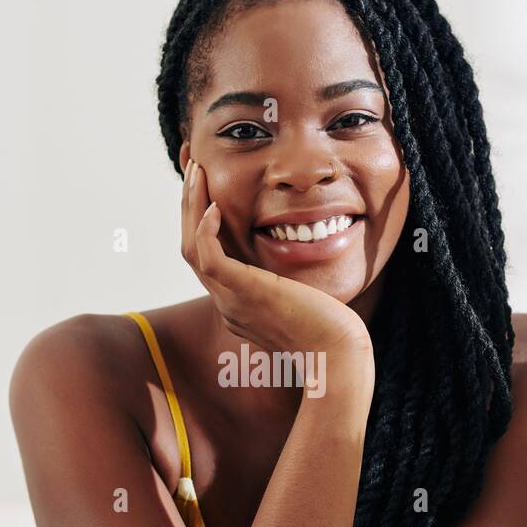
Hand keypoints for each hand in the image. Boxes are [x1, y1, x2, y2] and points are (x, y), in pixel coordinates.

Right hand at [180, 160, 373, 361]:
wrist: (337, 357)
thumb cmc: (332, 332)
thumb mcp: (303, 300)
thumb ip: (290, 282)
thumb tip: (297, 257)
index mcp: (236, 304)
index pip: (206, 258)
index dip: (200, 221)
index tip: (208, 189)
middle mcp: (226, 303)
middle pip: (189, 248)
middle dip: (189, 205)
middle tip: (193, 169)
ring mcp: (230, 300)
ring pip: (191, 248)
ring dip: (191, 207)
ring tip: (196, 172)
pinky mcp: (243, 293)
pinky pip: (208, 257)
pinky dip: (206, 228)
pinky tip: (218, 205)